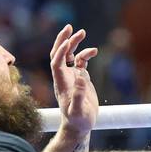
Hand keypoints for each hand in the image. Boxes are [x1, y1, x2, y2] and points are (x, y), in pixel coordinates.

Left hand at [50, 24, 98, 140]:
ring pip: (69, 54)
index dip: (60, 52)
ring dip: (74, 43)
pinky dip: (86, 54)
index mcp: (60, 82)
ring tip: (82, 32)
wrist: (80, 125)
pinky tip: (94, 51)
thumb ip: (79, 96)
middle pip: (58, 53)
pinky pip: (80, 61)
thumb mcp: (78, 111)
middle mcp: (64, 76)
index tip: (67, 42)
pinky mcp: (80, 78)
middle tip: (69, 26)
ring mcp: (72, 76)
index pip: (56, 62)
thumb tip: (81, 78)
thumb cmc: (78, 120)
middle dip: (62, 40)